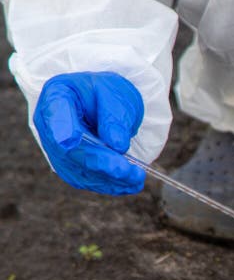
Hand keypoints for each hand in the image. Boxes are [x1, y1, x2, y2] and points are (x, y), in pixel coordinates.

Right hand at [33, 72, 145, 194]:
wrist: (105, 107)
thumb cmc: (108, 95)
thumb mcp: (116, 95)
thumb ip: (115, 117)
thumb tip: (117, 145)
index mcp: (56, 96)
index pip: (55, 114)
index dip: (61, 129)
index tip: (71, 140)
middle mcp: (49, 126)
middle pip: (69, 151)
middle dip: (100, 163)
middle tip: (129, 171)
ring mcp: (56, 149)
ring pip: (78, 170)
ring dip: (109, 178)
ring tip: (137, 178)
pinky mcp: (69, 167)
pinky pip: (86, 180)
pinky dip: (109, 184)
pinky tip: (130, 184)